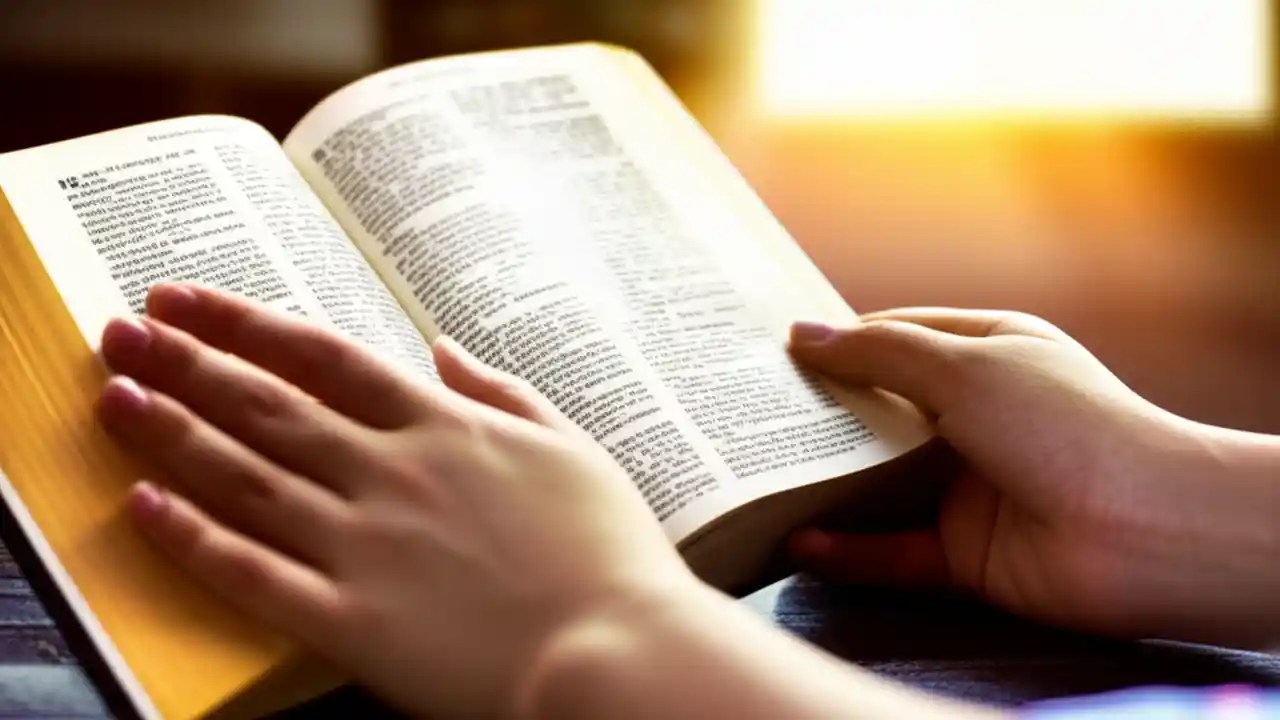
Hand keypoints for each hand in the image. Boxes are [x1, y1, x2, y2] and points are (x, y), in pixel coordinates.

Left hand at [96, 284, 698, 717]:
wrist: (618, 655)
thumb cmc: (610, 554)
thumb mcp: (571, 448)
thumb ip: (501, 392)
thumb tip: (441, 348)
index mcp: (445, 429)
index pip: (324, 358)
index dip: (247, 323)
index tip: (189, 297)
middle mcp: (391, 473)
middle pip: (268, 405)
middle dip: (187, 361)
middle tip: (121, 329)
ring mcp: (365, 545)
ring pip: (247, 477)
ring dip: (172, 433)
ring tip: (114, 397)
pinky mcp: (351, 620)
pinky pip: (255, 575)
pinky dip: (193, 541)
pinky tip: (145, 507)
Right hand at [787, 309, 1279, 647]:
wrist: (1146, 532)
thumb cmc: (1064, 426)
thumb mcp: (964, 367)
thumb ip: (879, 354)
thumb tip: (800, 335)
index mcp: (986, 354)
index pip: (895, 338)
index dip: (836, 342)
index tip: (769, 351)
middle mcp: (974, 417)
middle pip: (879, 413)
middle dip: (818, 416)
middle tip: (743, 415)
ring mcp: (967, 486)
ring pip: (879, 486)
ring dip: (824, 487)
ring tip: (754, 482)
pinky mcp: (963, 552)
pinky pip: (892, 550)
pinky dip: (848, 550)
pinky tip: (799, 543)